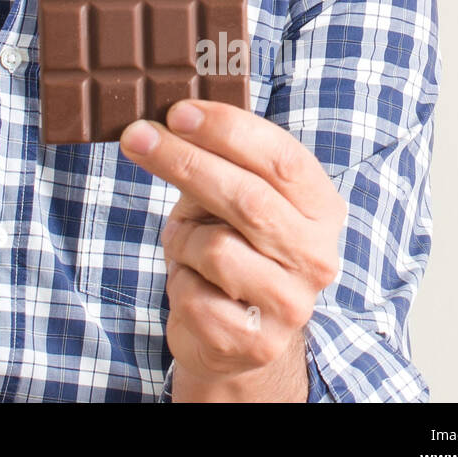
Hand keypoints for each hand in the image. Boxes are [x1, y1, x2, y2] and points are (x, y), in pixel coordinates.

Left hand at [119, 101, 347, 398]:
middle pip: (247, 197)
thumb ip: (217, 162)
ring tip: (185, 244)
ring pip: (215, 248)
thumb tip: (168, 119)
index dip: (228, 130)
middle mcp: (317, 256)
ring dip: (182, 239)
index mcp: (320, 209)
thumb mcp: (231, 199)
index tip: (178, 113)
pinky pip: (194, 295)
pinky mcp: (257, 343)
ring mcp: (290, 304)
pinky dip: (178, 282)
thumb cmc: (231, 247)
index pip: (282, 158)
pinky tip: (193, 285)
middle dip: (184, 160)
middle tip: (136, 137)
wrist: (239, 340)